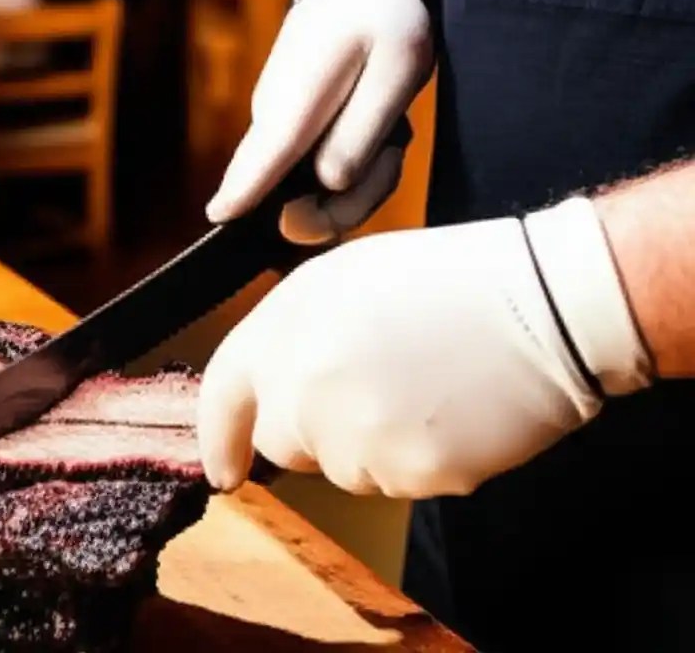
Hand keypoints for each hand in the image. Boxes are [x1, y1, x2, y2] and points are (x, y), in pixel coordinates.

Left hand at [197, 198, 653, 497]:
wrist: (544, 303)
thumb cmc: (447, 281)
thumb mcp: (341, 280)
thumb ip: (287, 337)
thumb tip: (268, 391)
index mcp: (283, 329)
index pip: (223, 397)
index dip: (217, 438)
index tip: (222, 467)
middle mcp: (304, 388)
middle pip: (281, 443)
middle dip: (311, 430)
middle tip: (372, 387)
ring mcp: (354, 437)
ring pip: (341, 467)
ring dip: (367, 444)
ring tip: (421, 385)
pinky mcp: (407, 474)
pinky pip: (395, 483)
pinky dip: (417, 461)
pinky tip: (449, 413)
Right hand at [205, 0, 433, 242]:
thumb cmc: (382, 24)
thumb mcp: (398, 70)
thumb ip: (361, 134)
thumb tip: (327, 186)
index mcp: (296, 100)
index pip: (264, 155)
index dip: (242, 192)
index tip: (219, 216)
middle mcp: (271, 122)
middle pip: (289, 200)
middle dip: (347, 205)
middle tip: (393, 158)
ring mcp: (274, 131)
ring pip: (309, 192)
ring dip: (363, 182)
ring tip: (394, 137)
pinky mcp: (284, 139)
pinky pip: (314, 179)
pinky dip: (356, 169)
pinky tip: (377, 135)